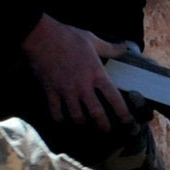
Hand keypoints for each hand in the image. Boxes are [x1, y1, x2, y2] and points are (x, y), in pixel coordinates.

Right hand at [21, 15, 133, 129]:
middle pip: (96, 114)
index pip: (114, 98)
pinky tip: (63, 122)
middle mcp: (83, 87)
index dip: (123, 114)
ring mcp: (66, 91)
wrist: (40, 36)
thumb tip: (126, 47)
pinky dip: (60, 120)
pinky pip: (56, 113)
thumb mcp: (92, 40)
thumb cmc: (68, 36)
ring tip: (87, 128)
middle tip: (108, 132)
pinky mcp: (50, 92)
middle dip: (103, 126)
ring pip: (76, 117)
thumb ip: (110, 48)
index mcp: (96, 74)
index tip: (129, 123)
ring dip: (83, 125)